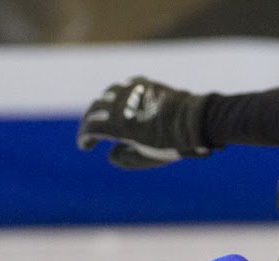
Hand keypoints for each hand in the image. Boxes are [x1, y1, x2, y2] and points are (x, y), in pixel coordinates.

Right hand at [76, 76, 209, 169]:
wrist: (194, 120)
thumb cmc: (171, 143)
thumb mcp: (146, 157)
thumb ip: (124, 158)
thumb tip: (110, 154)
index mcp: (118, 125)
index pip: (90, 128)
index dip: (84, 137)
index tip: (84, 146)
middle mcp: (121, 104)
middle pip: (95, 109)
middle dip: (89, 122)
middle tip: (89, 133)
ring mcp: (132, 91)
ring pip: (108, 94)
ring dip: (101, 106)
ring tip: (103, 116)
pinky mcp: (145, 83)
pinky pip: (125, 86)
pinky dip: (118, 95)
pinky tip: (122, 103)